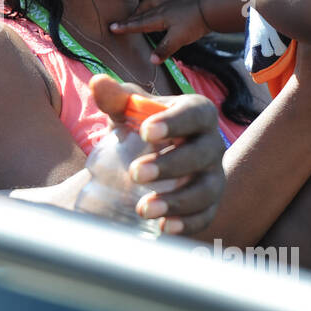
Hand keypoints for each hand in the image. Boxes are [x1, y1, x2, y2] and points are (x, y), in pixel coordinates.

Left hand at [89, 74, 224, 237]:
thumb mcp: (128, 110)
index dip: (174, 122)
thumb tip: (97, 83)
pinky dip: (187, 224)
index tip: (146, 132)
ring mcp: (213, 176)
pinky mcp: (208, 204)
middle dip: (171, 165)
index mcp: (197, 113)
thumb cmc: (143, 126)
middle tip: (135, 173)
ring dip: (178, 201)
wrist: (150, 155)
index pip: (194, 114)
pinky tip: (163, 228)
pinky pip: (205, 216)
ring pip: (207, 190)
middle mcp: (211, 144)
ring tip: (144, 209)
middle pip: (202, 154)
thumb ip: (114, 98)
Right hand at [110, 0, 209, 63]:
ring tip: (135, 13)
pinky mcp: (176, 3)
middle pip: (141, 14)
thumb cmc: (193, 25)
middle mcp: (160, 8)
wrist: (209, 10)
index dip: (125, 27)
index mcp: (158, 17)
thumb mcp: (178, 40)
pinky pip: (158, 2)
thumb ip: (164, 50)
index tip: (112, 28)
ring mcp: (168, 3)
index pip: (138, 24)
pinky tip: (155, 7)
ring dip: (139, 9)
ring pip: (148, 4)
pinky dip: (151, 4)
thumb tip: (151, 61)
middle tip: (118, 23)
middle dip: (128, 19)